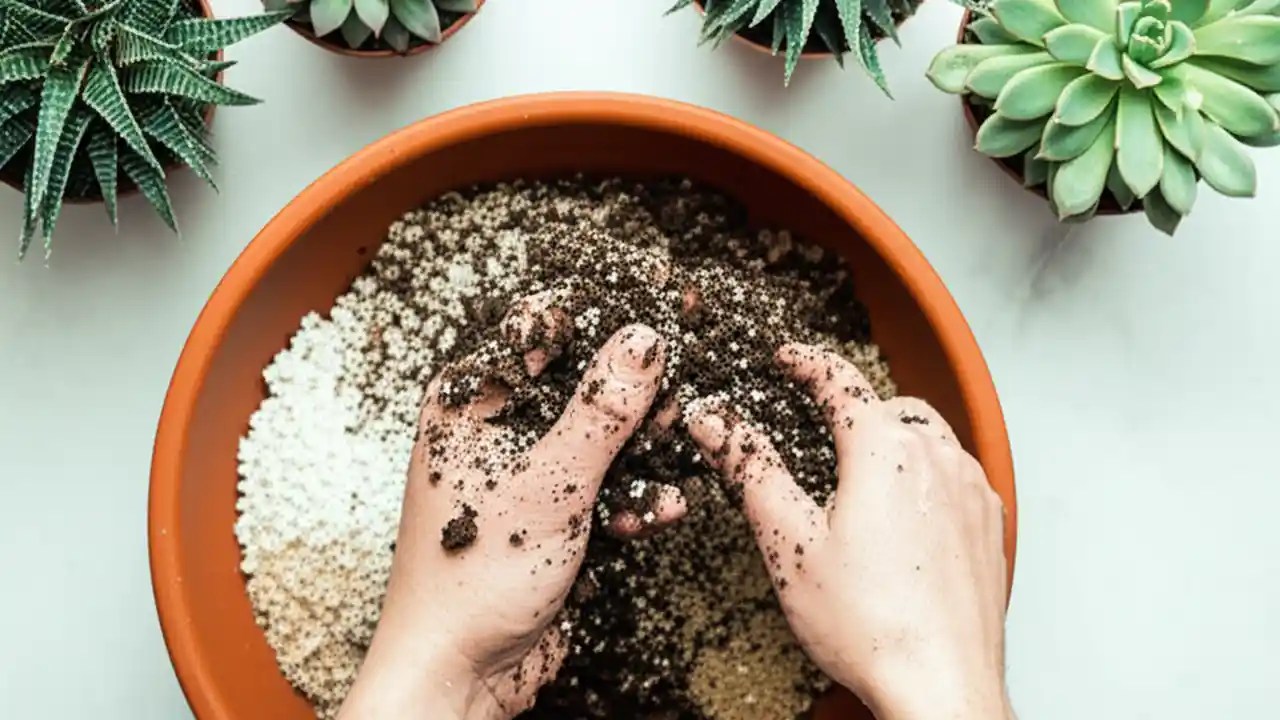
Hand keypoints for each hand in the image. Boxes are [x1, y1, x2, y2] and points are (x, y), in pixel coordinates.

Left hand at [339, 324, 665, 719]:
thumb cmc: (473, 579)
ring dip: (643, 449)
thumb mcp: (548, 484)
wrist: (461, 676)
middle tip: (684, 388)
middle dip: (637, 391)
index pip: (542, 327)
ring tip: (680, 447)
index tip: (663, 299)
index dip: (604, 311)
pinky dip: (632, 497)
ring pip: (601, 438)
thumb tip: (643, 337)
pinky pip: (603, 488)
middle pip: (582, 382)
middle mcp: (496, 428)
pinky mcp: (551, 516)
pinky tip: (661, 512)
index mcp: (471, 400)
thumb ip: (600, 410)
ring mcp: (527, 473)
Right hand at [686, 343, 1011, 719]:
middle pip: (890, 407)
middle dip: (853, 406)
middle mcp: (938, 457)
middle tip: (817, 427)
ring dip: (894, 440)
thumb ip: (751, 469)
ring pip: (930, 438)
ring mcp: (973, 491)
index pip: (839, 380)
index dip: (806, 362)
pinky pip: (957, 476)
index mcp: (884, 449)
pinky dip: (926, 476)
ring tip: (860, 475)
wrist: (942, 687)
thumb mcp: (788, 541)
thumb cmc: (866, 623)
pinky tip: (904, 516)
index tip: (786, 357)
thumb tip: (716, 422)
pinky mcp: (991, 526)